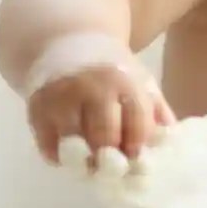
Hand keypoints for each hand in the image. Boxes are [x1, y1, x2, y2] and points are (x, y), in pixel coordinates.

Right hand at [26, 55, 175, 167]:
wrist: (68, 41)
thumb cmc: (111, 69)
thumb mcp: (140, 80)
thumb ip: (156, 111)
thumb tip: (168, 143)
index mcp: (124, 81)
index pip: (137, 124)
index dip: (138, 146)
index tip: (135, 159)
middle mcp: (92, 88)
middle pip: (104, 138)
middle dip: (111, 159)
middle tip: (112, 167)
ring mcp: (62, 98)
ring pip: (75, 146)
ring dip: (84, 161)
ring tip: (91, 163)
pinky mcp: (38, 108)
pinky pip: (49, 147)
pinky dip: (60, 158)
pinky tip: (70, 153)